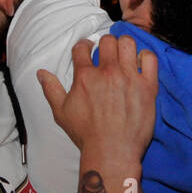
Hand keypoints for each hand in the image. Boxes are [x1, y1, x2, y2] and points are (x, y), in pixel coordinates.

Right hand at [37, 34, 157, 192]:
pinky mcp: (147, 85)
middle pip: (108, 41)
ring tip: (124, 56)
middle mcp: (107, 72)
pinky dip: (145, 57)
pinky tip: (140, 64)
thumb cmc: (86, 134)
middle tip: (107, 54)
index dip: (83, 46)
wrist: (112, 152)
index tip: (87, 48)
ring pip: (128, 44)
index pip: (82, 47)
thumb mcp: (61, 113)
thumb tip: (41, 73)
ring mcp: (129, 77)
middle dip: (106, 44)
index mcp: (85, 77)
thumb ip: (51, 89)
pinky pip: (150, 58)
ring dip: (124, 47)